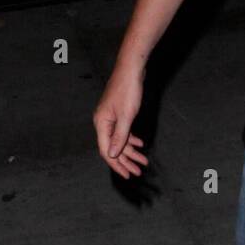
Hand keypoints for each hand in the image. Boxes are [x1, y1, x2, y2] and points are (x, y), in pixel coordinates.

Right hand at [93, 64, 148, 179]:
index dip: (117, 164)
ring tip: (143, 161)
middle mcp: (103, 122)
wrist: (131, 69)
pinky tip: (140, 144)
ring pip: (120, 140)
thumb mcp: (126, 116)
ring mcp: (111, 117)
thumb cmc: (128, 90)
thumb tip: (113, 155)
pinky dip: (131, 139)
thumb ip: (120, 136)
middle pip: (113, 147)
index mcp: (101, 124)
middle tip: (137, 172)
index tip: (127, 175)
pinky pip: (123, 131)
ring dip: (131, 151)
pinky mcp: (118, 112)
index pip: (107, 150)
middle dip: (126, 161)